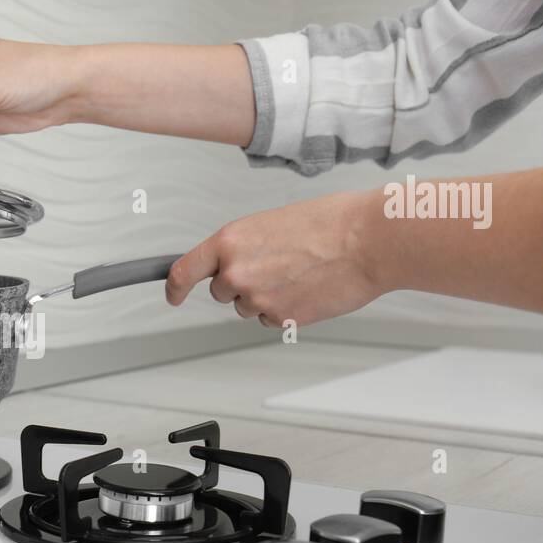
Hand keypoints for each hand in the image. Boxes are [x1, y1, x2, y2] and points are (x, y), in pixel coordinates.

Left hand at [165, 190, 384, 326]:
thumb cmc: (331, 223)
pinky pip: (271, 319)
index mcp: (230, 241)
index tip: (173, 295)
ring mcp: (258, 299)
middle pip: (222, 293)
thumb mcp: (272, 223)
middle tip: (276, 266)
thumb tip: (234, 263)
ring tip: (299, 274)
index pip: (184, 271)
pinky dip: (286, 309)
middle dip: (242, 284)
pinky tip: (308, 289)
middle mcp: (237, 272)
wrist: (368, 240)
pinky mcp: (281, 319)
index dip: (175, 287)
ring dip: (266, 296)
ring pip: (248, 308)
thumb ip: (245, 246)